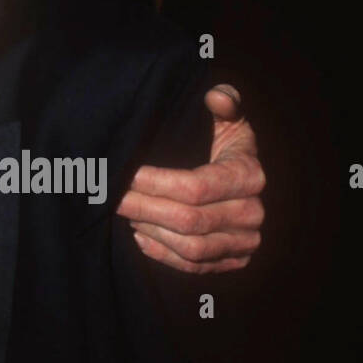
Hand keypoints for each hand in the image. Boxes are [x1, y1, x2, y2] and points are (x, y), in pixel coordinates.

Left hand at [116, 84, 264, 272]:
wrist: (241, 176)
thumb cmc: (223, 141)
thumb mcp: (226, 117)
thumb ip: (223, 102)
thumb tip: (216, 96)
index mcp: (249, 176)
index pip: (196, 187)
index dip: (155, 183)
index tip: (124, 174)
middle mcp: (253, 213)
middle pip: (188, 220)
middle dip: (143, 207)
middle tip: (110, 195)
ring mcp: (245, 241)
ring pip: (190, 247)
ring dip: (150, 230)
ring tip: (123, 212)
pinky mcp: (234, 260)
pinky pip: (195, 266)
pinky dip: (162, 254)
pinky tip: (138, 235)